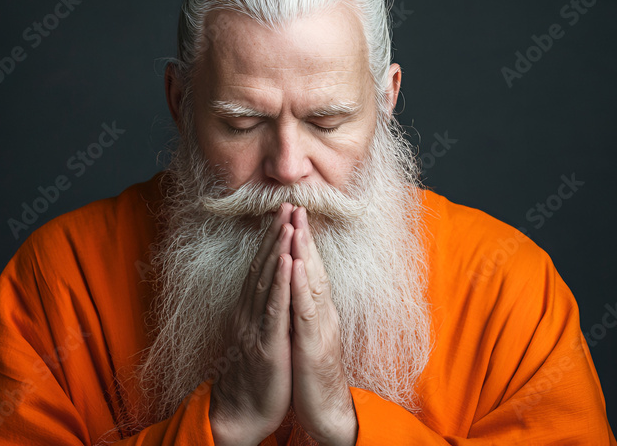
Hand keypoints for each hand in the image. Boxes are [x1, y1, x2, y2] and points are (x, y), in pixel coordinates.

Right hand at [209, 203, 295, 445]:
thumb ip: (264, 310)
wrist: (241, 412)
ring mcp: (256, 327)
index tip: (284, 212)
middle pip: (263, 266)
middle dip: (276, 234)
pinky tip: (289, 264)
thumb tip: (271, 286)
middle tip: (287, 204)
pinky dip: (281, 284)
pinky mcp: (266, 344)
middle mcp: (249, 312)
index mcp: (251, 309)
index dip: (272, 239)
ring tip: (288, 223)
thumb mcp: (260, 334)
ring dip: (278, 251)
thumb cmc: (256, 374)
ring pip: (267, 282)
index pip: (263, 267)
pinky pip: (274, 310)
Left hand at [288, 206, 357, 445]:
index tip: (289, 213)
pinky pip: (307, 311)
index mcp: (316, 310)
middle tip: (294, 204)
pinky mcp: (314, 345)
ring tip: (295, 225)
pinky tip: (296, 265)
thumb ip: (302, 309)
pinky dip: (301, 285)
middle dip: (302, 235)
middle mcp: (321, 314)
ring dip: (304, 252)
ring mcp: (320, 328)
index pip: (308, 268)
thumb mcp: (304, 335)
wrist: (326, 412)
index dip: (299, 241)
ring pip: (312, 283)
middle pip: (312, 267)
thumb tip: (294, 286)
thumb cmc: (311, 374)